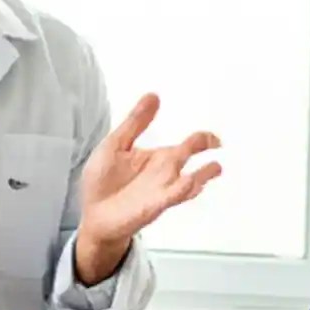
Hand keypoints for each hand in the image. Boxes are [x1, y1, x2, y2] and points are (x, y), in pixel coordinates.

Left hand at [76, 93, 221, 278]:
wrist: (92, 214)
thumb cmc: (103, 181)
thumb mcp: (116, 143)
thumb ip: (135, 122)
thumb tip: (153, 96)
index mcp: (158, 158)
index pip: (188, 145)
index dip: (203, 139)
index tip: (215, 137)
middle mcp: (165, 174)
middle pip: (189, 156)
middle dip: (204, 147)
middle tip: (217, 142)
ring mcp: (161, 190)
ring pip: (190, 182)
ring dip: (202, 175)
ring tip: (216, 167)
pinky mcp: (153, 204)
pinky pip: (172, 196)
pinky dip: (182, 189)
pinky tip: (189, 181)